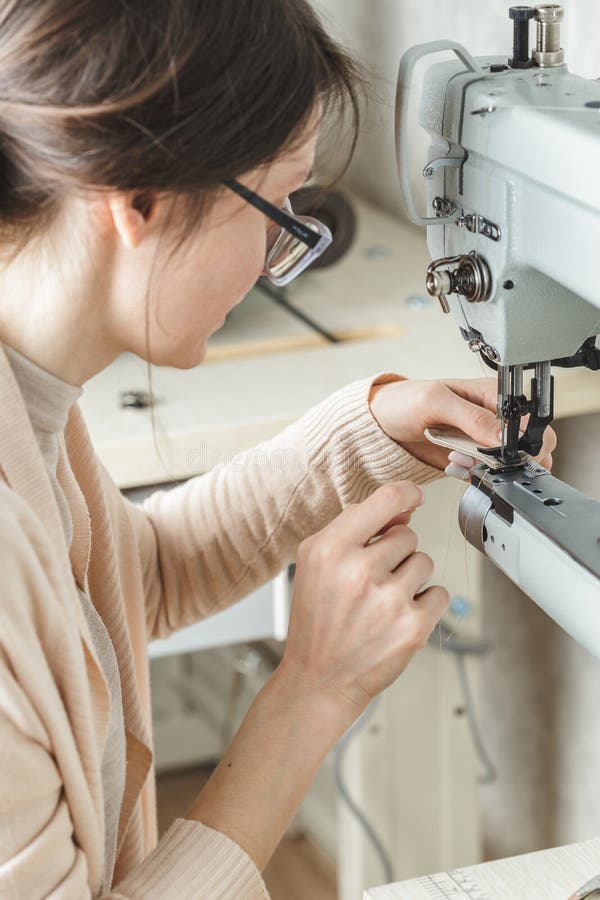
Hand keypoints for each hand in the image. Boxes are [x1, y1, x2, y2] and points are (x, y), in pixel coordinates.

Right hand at [281, 481, 448, 719]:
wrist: (319, 680)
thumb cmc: (318, 620)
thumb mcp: (317, 563)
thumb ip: (355, 528)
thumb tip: (403, 509)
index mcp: (331, 549)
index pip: (385, 499)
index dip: (406, 493)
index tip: (413, 498)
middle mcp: (360, 571)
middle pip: (407, 535)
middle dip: (394, 553)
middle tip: (370, 582)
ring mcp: (389, 600)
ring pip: (424, 562)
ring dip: (409, 578)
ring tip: (382, 602)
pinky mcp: (413, 627)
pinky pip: (439, 593)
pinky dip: (425, 604)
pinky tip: (398, 617)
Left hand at [369, 377, 556, 471]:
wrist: (382, 424)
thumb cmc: (405, 401)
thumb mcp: (437, 401)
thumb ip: (473, 417)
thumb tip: (502, 435)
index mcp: (494, 395)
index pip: (530, 420)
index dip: (524, 441)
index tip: (502, 452)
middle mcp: (495, 419)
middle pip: (529, 447)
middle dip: (508, 460)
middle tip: (480, 458)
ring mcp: (485, 441)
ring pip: (510, 466)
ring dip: (487, 469)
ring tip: (458, 457)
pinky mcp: (473, 460)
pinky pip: (488, 475)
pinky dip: (474, 476)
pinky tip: (454, 464)